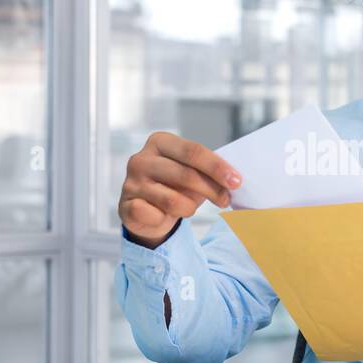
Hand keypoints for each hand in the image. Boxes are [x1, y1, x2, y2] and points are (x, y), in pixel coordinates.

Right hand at [118, 132, 240, 248]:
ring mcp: (131, 183)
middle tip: (226, 200)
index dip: (217, 167)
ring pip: (173, 200)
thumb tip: (234, 180)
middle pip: (186, 174)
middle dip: (212, 190)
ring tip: (188, 208)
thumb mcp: (192, 173)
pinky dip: (166, 219)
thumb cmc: (174, 186)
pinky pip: (156, 216)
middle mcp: (141, 159)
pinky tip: (163, 216)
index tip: (237, 181)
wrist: (146, 211)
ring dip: (189, 208)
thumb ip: (209, 172)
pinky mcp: (125, 206)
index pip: (193, 151)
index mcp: (160, 142)